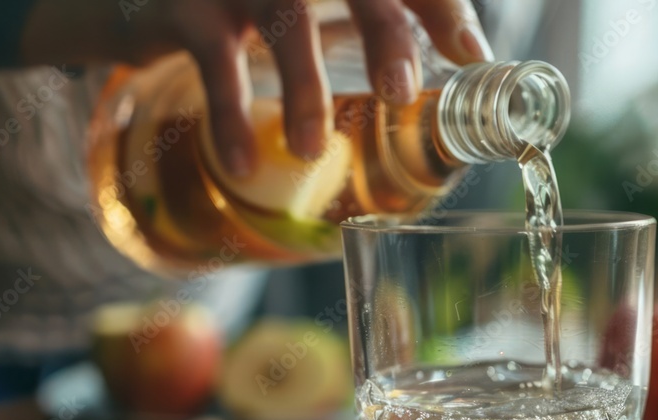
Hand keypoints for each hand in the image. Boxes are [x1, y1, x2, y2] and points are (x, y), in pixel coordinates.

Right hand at [22, 0, 493, 175]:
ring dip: (304, 91)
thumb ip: (383, 15)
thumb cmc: (254, 3)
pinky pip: (215, 64)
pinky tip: (242, 164)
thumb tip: (471, 52)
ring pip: (284, 22)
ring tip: (313, 153)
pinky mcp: (185, 7)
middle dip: (383, 35)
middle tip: (399, 94)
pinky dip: (230, 118)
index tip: (469, 56)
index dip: (440, 6)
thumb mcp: (316, 0)